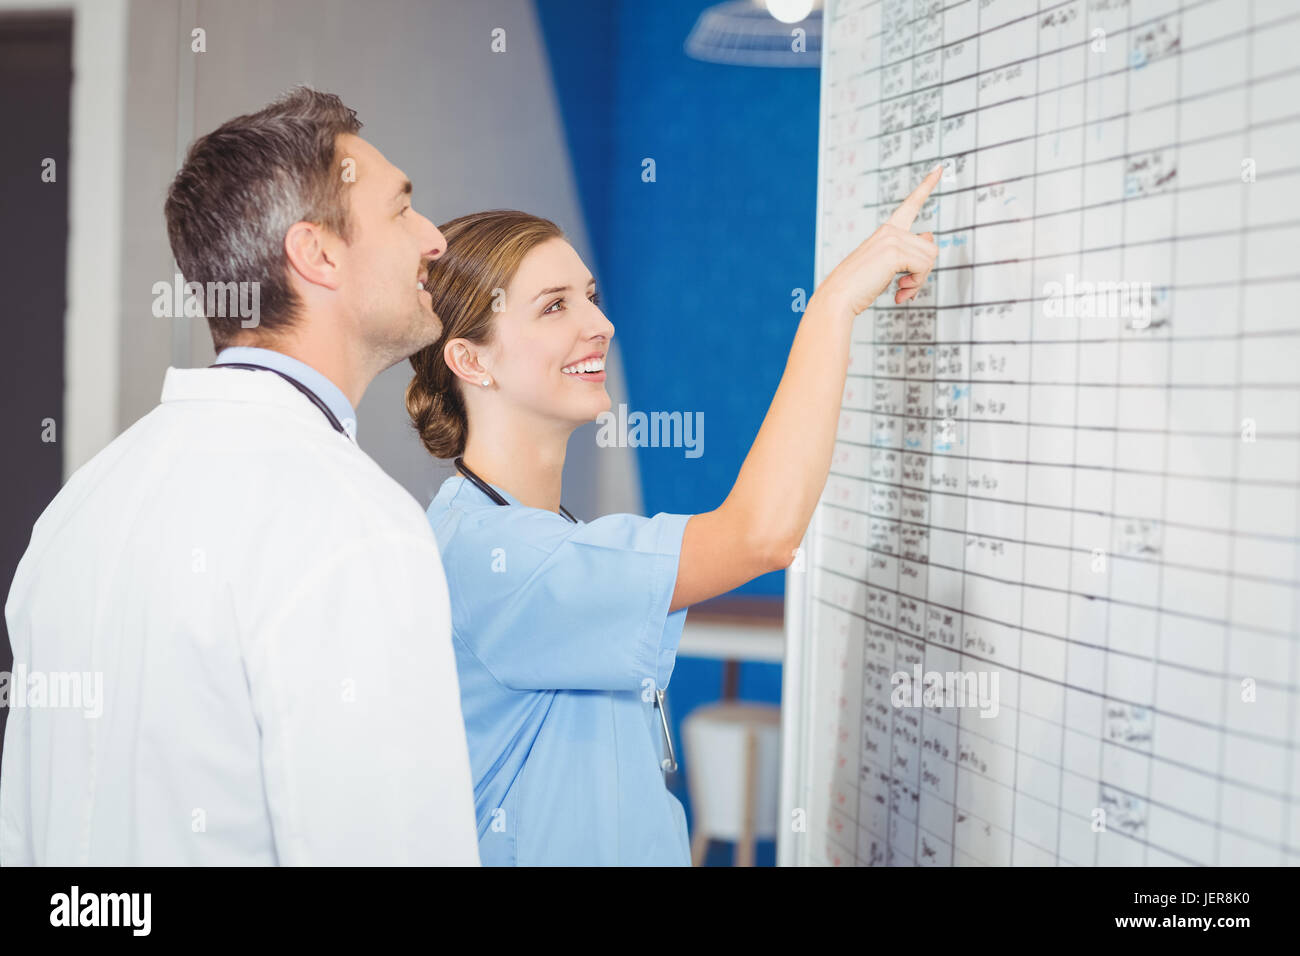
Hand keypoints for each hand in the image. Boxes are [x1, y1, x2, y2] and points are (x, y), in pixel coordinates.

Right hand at [817, 163, 942, 316]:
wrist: (838, 297)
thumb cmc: (858, 285)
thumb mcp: (887, 264)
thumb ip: (910, 250)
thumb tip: (930, 236)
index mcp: (887, 231)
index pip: (911, 205)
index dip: (927, 186)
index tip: (940, 168)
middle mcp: (891, 230)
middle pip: (930, 246)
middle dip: (923, 272)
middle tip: (906, 287)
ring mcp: (892, 238)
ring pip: (930, 258)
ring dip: (919, 280)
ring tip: (901, 290)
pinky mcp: (895, 252)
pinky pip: (923, 267)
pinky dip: (916, 284)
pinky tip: (899, 293)